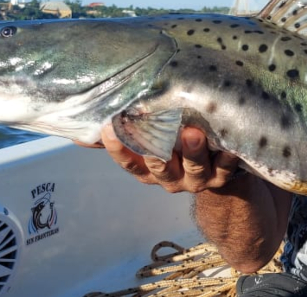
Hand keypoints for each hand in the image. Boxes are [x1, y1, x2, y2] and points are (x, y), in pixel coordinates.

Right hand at [77, 124, 242, 192]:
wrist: (218, 170)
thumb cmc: (176, 148)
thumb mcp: (148, 144)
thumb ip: (121, 137)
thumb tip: (77, 133)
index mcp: (150, 171)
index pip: (129, 163)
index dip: (118, 149)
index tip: (108, 129)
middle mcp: (172, 178)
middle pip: (161, 168)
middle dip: (157, 153)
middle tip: (155, 135)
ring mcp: (198, 178)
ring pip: (194, 169)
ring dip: (192, 153)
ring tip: (193, 134)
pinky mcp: (223, 175)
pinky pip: (227, 168)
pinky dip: (228, 159)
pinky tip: (229, 147)